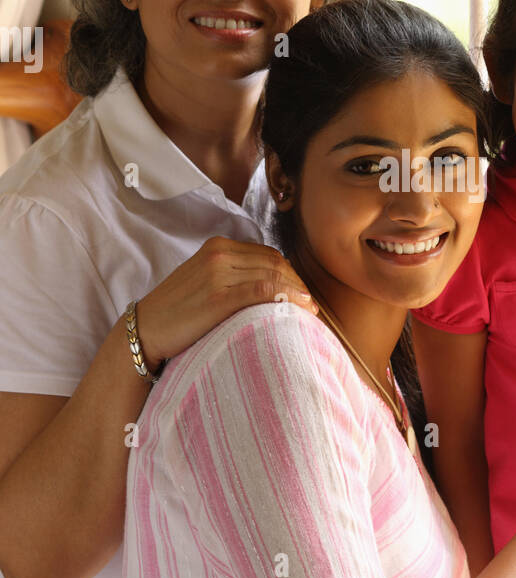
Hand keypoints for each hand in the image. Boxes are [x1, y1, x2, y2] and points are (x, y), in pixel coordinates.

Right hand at [135, 237, 316, 368]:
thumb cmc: (175, 311)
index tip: (300, 291)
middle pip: (274, 262)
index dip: (289, 272)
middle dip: (296, 282)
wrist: (144, 330)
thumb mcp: (202, 280)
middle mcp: (218, 254)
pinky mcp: (218, 297)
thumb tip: (268, 285)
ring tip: (309, 310)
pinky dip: (286, 298)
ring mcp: (218, 274)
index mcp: (217, 246)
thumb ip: (230, 275)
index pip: (267, 254)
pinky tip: (298, 309)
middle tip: (309, 303)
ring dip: (296, 292)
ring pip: (273, 275)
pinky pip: (263, 291)